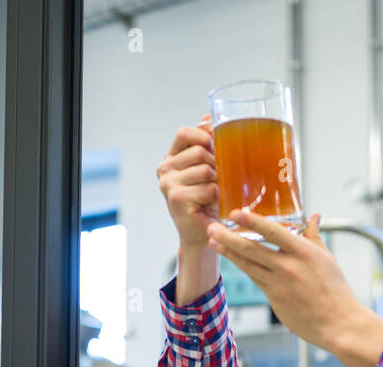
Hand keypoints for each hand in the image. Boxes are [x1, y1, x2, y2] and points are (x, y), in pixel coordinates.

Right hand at [156, 115, 217, 250]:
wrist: (202, 234)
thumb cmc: (208, 201)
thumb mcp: (209, 168)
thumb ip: (206, 143)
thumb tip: (208, 115)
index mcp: (171, 158)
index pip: (185, 133)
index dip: (204, 136)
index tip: (215, 148)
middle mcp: (164, 169)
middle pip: (200, 151)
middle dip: (216, 164)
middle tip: (218, 181)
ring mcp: (167, 184)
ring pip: (206, 169)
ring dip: (218, 182)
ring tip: (214, 195)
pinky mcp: (176, 199)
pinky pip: (208, 188)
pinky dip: (216, 197)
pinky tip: (210, 205)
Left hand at [206, 209, 382, 366]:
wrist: (338, 324)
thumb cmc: (336, 291)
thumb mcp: (327, 258)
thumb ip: (315, 236)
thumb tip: (314, 216)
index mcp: (304, 253)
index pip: (273, 232)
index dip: (252, 221)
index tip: (235, 213)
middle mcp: (289, 268)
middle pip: (252, 249)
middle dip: (228, 237)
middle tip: (212, 226)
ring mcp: (279, 285)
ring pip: (248, 265)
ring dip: (228, 252)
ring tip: (213, 240)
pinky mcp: (274, 300)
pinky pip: (255, 279)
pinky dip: (243, 267)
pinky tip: (233, 259)